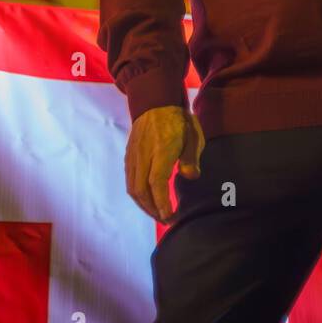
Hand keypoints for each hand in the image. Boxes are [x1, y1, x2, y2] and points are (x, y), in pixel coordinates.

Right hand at [125, 105, 204, 221]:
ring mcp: (133, 156)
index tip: (169, 216)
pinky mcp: (129, 157)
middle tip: (167, 220)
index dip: (161, 202)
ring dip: (144, 205)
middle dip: (153, 210)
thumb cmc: (177, 120)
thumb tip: (191, 176)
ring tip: (158, 214)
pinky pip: (129, 180)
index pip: (156, 182)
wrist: (154, 102)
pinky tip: (147, 199)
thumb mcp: (192, 134)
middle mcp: (143, 155)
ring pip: (132, 188)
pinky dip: (137, 194)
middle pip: (141, 190)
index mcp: (160, 150)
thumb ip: (191, 157)